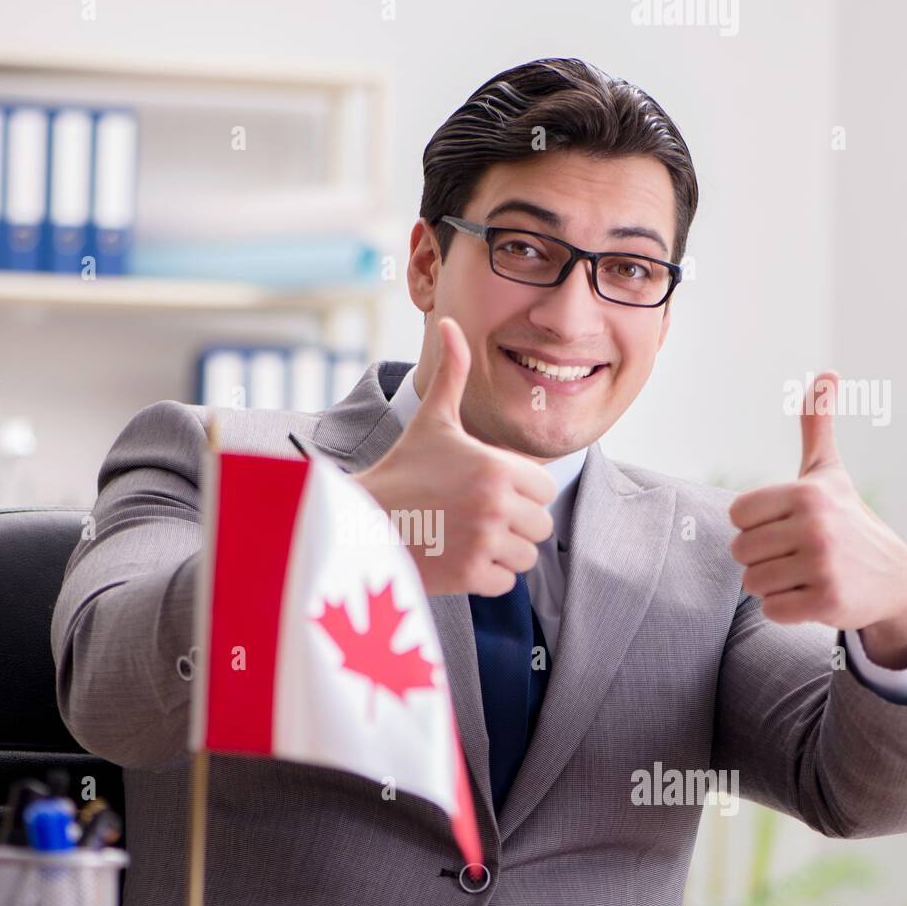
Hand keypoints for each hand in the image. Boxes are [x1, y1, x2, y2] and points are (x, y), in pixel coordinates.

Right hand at [355, 316, 555, 595]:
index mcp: (496, 467)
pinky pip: (506, 582)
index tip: (489, 490)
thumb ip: (452, 374)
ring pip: (526, 556)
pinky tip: (460, 557)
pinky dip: (487, 576)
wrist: (362, 521)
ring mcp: (484, 544)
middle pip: (540, 525)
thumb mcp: (432, 421)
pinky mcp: (470, 577)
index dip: (521, 490)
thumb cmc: (403, 469)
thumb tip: (449, 323)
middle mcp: (496, 506)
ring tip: (468, 536)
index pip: (544, 488)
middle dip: (515, 524)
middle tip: (476, 516)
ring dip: (503, 551)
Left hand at [728, 371, 906, 667]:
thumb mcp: (828, 473)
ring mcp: (822, 564)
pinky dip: (786, 609)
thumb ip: (816, 427)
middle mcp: (816, 525)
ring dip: (773, 584)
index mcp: (806, 493)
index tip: (785, 525)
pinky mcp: (827, 601)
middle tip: (796, 554)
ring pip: (752, 583)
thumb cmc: (847, 520)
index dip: (755, 525)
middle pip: (740, 551)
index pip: (737, 514)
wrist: (894, 579)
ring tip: (805, 574)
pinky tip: (813, 595)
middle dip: (762, 558)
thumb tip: (826, 374)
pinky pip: (771, 610)